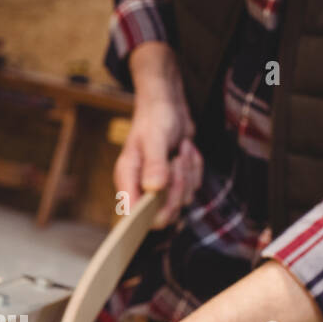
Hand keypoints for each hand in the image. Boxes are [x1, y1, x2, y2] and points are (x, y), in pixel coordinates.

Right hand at [114, 43, 202, 225]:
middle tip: (178, 159)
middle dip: (178, 187)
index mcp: (127, 179)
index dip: (150, 213)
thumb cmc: (155, 119)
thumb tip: (153, 189)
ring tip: (180, 149)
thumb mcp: (155, 138)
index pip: (133, 214)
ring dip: (188, 174)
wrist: (167, 107)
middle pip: (164, 214)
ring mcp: (159, 190)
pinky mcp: (175, 186)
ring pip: (182, 202)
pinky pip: (193, 189)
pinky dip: (195, 169)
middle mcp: (141, 189)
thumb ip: (154, 164)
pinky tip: (185, 151)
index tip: (164, 191)